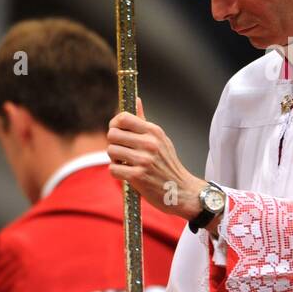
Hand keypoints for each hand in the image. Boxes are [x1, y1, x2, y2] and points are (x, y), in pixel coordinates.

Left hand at [107, 98, 207, 222]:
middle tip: (123, 152)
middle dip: (113, 144)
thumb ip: (144, 122)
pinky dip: (117, 173)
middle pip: (112, 134)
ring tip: (126, 163)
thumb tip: (135, 99)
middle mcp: (150, 143)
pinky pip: (113, 169)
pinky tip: (128, 174)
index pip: (123, 118)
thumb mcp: (160, 140)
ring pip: (111, 151)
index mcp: (154, 132)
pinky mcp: (138, 176)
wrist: (181, 191)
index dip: (114, 124)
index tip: (117, 132)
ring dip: (115, 159)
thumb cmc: (168, 165)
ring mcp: (144, 160)